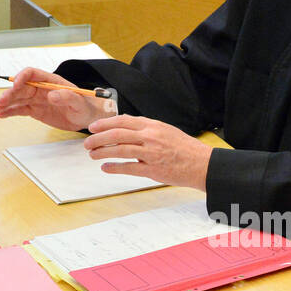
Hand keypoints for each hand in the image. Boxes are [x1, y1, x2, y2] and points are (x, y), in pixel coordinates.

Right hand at [0, 68, 113, 131]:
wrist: (87, 117)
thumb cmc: (86, 106)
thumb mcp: (79, 102)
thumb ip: (67, 97)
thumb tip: (52, 95)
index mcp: (50, 81)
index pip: (32, 74)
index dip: (22, 77)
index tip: (15, 84)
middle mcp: (41, 88)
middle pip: (21, 87)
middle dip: (11, 93)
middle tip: (2, 101)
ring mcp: (37, 99)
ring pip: (18, 98)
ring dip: (8, 102)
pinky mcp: (35, 110)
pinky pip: (20, 109)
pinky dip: (11, 112)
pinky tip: (2, 115)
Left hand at [83, 115, 212, 189]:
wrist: (202, 164)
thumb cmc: (186, 149)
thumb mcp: (166, 131)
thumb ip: (147, 129)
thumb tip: (128, 125)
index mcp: (153, 125)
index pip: (123, 121)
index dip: (105, 123)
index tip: (94, 127)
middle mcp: (150, 137)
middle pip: (117, 134)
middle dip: (98, 138)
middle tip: (88, 142)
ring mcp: (151, 153)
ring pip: (120, 149)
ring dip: (102, 152)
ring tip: (92, 154)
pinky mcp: (152, 169)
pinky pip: (129, 167)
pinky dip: (115, 167)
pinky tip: (106, 167)